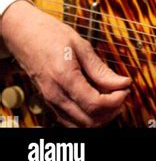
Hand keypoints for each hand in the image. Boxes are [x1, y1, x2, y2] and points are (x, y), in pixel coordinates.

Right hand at [1, 0, 131, 126]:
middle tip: (121, 94)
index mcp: (64, 77)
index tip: (125, 89)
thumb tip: (122, 82)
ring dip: (100, 117)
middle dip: (111, 112)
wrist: (25, 35)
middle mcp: (55, 95)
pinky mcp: (49, 102)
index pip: (94, 104)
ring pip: (80, 125)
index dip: (115, 100)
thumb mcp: (81, 45)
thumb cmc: (50, 35)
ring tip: (112, 98)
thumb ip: (101, 69)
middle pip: (89, 121)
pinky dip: (87, 116)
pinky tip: (96, 101)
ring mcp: (51, 101)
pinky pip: (70, 120)